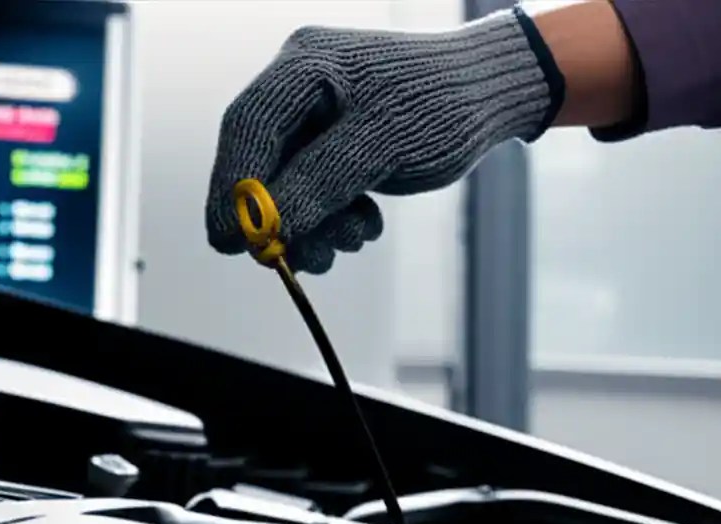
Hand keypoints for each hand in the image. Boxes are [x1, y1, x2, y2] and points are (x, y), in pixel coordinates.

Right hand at [204, 9, 559, 273]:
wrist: (492, 96)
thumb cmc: (444, 104)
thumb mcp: (380, 146)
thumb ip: (318, 184)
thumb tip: (266, 228)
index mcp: (305, 67)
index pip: (247, 127)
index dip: (230, 188)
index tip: (227, 241)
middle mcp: (302, 89)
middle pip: (262, 163)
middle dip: (281, 217)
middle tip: (294, 260)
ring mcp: (317, 118)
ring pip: (288, 187)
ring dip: (314, 226)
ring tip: (353, 238)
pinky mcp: (333, 145)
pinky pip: (313, 191)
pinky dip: (333, 218)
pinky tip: (364, 224)